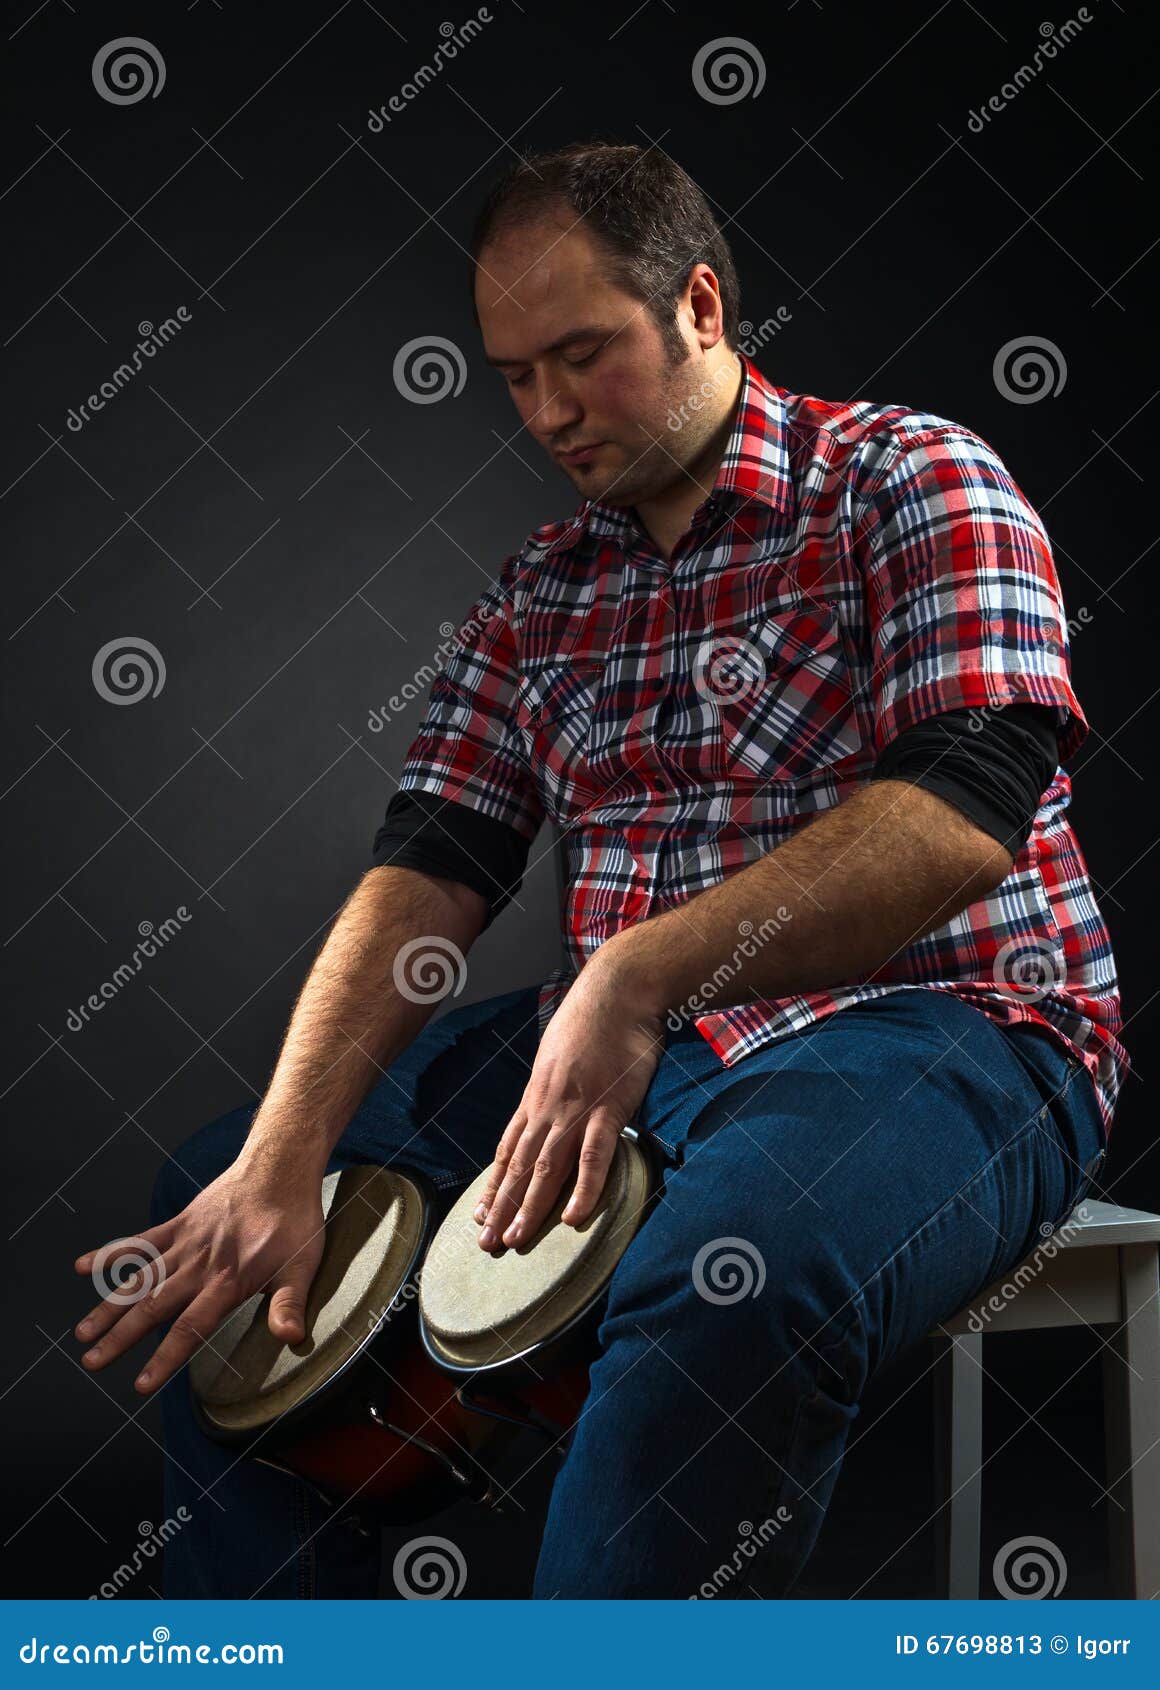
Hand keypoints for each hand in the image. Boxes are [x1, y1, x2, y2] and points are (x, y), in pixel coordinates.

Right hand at [73, 1152, 325, 1395]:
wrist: (280, 1167)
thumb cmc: (295, 1218)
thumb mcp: (303, 1264)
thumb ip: (290, 1303)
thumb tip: (290, 1339)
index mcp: (228, 1280)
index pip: (191, 1327)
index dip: (165, 1358)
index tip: (141, 1385)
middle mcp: (200, 1264)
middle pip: (153, 1306)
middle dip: (121, 1338)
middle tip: (91, 1363)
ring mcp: (186, 1242)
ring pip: (140, 1278)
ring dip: (109, 1306)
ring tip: (83, 1332)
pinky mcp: (180, 1223)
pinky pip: (141, 1240)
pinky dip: (112, 1253)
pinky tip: (83, 1266)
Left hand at [473, 952, 665, 1250]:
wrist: (620, 989)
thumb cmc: (595, 1018)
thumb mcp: (562, 1053)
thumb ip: (555, 1084)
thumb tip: (551, 1101)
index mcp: (537, 1095)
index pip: (508, 1148)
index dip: (494, 1184)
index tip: (481, 1214)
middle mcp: (548, 1106)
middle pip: (519, 1165)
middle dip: (501, 1207)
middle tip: (486, 1244)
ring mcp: (577, 1108)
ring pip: (546, 1167)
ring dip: (528, 1206)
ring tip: (514, 1240)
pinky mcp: (609, 1106)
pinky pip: (593, 1156)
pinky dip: (583, 1188)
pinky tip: (573, 1218)